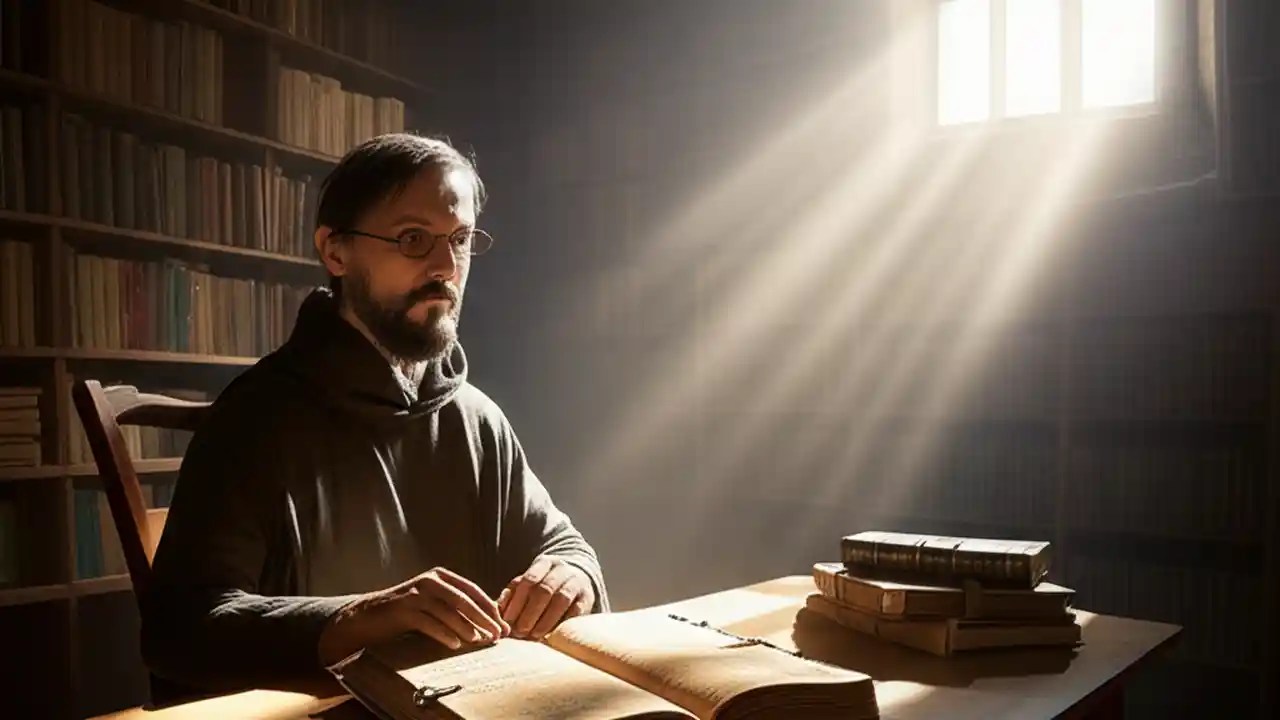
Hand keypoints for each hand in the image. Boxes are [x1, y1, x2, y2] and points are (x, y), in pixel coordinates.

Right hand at [318, 567, 510, 664]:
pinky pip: (429, 622)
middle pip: (464, 600)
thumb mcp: (433, 604)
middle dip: (484, 618)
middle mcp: (430, 580)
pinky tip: (455, 644)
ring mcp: (416, 593)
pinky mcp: (403, 609)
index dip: (490, 608)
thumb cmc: (406, 613)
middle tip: (498, 635)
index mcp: (441, 576)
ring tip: (479, 641)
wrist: (367, 617)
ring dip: (466, 627)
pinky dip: (444, 634)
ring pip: (448, 611)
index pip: (473, 591)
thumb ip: (456, 607)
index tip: (503, 626)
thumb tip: (488, 622)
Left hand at [499, 556, 594, 640]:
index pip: (529, 580)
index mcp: (544, 563)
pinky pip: (577, 610)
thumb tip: (498, 609)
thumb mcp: (528, 583)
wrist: (577, 577)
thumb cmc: (544, 585)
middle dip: (530, 613)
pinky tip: (551, 635)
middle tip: (519, 632)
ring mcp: (577, 582)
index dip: (517, 601)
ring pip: (561, 599)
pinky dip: (563, 623)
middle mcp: (562, 569)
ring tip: (533, 636)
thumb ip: (512, 594)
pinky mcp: (588, 597)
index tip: (507, 621)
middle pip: (545, 589)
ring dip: (545, 620)